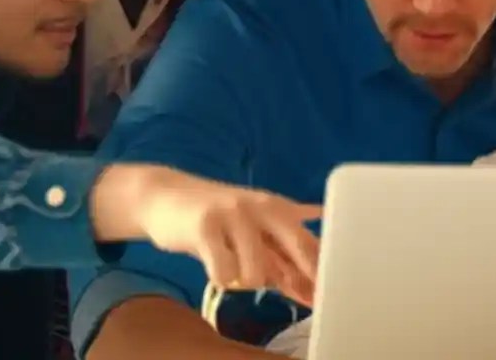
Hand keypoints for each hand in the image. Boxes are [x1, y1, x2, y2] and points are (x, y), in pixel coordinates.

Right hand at [90, 164, 320, 306]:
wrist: (165, 196)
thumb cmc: (217, 219)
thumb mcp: (254, 231)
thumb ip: (282, 257)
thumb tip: (312, 289)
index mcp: (279, 208)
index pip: (311, 242)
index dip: (323, 271)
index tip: (329, 295)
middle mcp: (263, 207)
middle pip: (299, 246)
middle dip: (303, 278)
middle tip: (304, 298)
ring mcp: (234, 215)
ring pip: (256, 272)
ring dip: (245, 279)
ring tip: (232, 266)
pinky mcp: (205, 226)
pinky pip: (223, 273)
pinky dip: (220, 278)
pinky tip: (215, 266)